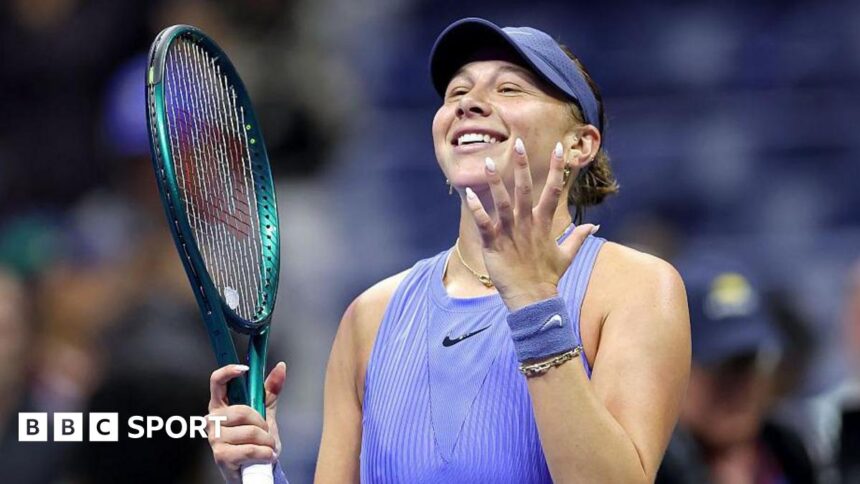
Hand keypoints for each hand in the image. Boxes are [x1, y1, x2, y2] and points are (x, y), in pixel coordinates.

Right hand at [207, 362, 286, 483]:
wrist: (253, 470)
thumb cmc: (254, 440)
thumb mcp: (264, 412)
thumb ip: (270, 390)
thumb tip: (280, 367)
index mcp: (221, 405)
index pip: (217, 382)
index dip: (229, 372)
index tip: (244, 369)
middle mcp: (212, 420)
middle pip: (241, 411)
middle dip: (261, 423)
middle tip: (265, 431)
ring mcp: (215, 439)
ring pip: (250, 431)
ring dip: (266, 441)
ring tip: (267, 446)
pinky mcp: (221, 456)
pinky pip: (250, 449)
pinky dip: (265, 453)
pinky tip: (266, 456)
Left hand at [464, 139, 596, 310]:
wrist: (532, 299)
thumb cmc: (547, 277)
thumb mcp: (566, 256)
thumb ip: (579, 238)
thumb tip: (595, 226)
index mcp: (544, 224)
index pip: (553, 190)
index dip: (556, 168)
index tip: (558, 148)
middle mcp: (528, 224)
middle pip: (526, 189)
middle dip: (523, 166)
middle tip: (518, 143)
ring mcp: (511, 233)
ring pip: (503, 202)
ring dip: (496, 182)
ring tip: (489, 163)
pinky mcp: (494, 243)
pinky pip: (484, 222)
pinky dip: (477, 209)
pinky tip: (469, 194)